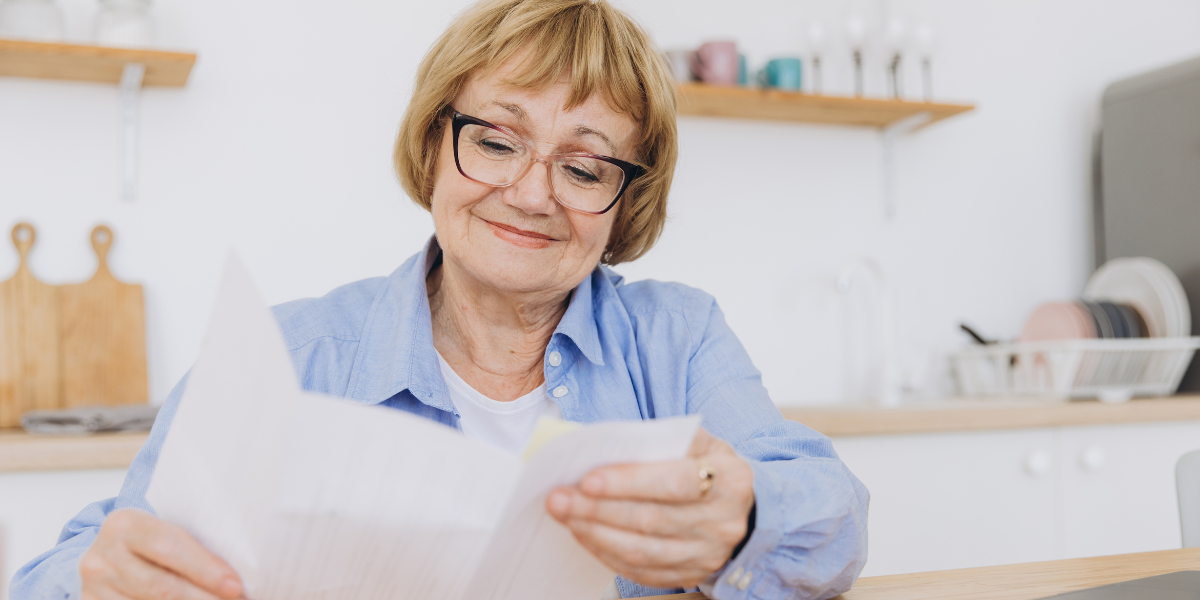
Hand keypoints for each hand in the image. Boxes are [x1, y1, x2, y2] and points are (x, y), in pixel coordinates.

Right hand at [80, 508, 243, 599]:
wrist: (106, 559)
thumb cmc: (151, 545)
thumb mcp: (164, 533)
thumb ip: (192, 546)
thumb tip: (236, 576)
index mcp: (124, 524)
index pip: (169, 546)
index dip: (205, 569)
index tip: (236, 586)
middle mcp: (102, 557)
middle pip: (162, 586)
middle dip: (204, 598)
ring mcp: (95, 589)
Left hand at [545, 428, 754, 588]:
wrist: (746, 507)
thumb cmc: (710, 467)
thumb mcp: (700, 443)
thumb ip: (660, 440)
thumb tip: (603, 446)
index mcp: (729, 479)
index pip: (674, 482)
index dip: (629, 482)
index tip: (588, 479)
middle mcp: (722, 522)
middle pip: (651, 519)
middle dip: (597, 509)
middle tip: (559, 498)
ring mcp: (707, 553)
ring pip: (642, 550)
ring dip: (596, 533)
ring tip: (565, 516)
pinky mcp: (691, 574)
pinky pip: (642, 571)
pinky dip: (607, 553)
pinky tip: (585, 535)